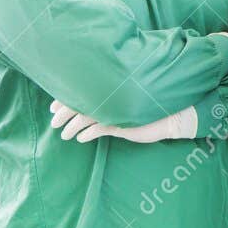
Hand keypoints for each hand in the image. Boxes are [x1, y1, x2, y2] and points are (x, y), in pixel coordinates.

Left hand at [50, 101, 196, 143]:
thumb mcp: (128, 100)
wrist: (174, 115)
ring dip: (72, 127)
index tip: (54, 107)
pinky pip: (99, 129)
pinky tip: (81, 139)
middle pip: (79, 102)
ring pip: (85, 117)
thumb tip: (90, 103)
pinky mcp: (123, 124)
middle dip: (63, 112)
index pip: (81, 90)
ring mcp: (116, 110)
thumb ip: (111, 98)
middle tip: (54, 121)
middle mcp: (111, 96)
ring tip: (64, 135)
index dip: (65, 98)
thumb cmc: (151, 107)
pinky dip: (87, 134)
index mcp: (111, 88)